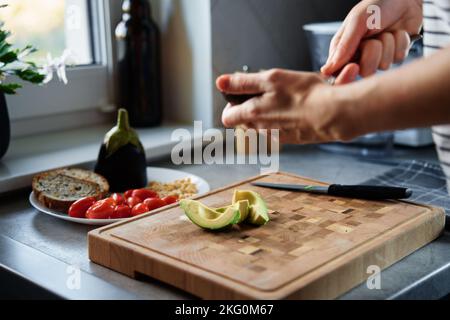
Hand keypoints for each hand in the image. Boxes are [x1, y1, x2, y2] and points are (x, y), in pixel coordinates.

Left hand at [217, 69, 357, 143]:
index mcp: (251, 115)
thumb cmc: (305, 95)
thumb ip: (243, 82)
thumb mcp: (271, 79)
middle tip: (267, 92)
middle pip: (244, 120)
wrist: (333, 115)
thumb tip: (220, 83)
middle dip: (251, 106)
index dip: (232, 104)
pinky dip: (283, 118)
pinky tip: (296, 108)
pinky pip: (279, 128)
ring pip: (262, 124)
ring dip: (268, 112)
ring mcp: (276, 136)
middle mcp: (261, 130)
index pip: (227, 117)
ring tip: (285, 98)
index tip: (242, 94)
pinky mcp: (291, 138)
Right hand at [321, 0, 422, 78]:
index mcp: (343, 50)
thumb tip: (327, 70)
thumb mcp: (357, 22)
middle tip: (372, 39)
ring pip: (383, 66)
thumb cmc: (377, 5)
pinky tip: (397, 33)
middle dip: (372, 53)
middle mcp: (359, 56)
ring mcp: (378, 57)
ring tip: (386, 31)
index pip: (338, 74)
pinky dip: (400, 43)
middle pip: (364, 72)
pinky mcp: (395, 56)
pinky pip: (398, 59)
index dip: (346, 75)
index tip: (354, 66)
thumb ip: (343, 47)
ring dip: (388, 45)